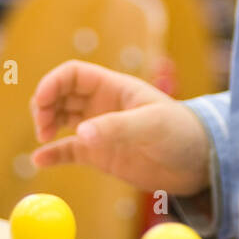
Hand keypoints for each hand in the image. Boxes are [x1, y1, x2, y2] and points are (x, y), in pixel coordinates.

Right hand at [29, 59, 210, 195]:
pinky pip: (69, 150)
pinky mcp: (100, 155)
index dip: (52, 83)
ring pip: (61, 118)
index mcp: (115, 87)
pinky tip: (40, 160)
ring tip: (44, 138)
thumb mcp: (151, 126)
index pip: (73, 74)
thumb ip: (116, 128)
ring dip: (46, 124)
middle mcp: (103, 105)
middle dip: (45, 104)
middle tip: (44, 127)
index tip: (41, 102)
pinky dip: (53, 154)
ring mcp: (100, 129)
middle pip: (61, 94)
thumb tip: (81, 134)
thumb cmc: (181, 133)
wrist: (198, 164)